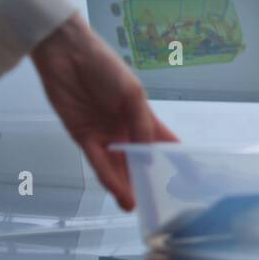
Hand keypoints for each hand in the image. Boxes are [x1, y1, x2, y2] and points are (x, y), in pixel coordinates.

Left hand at [30, 13, 177, 209]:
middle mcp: (124, 129)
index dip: (178, 160)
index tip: (192, 180)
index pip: (163, 143)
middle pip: (137, 161)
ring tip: (134, 205)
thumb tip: (150, 158)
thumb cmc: (105, 66)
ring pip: (116, 166)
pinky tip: (117, 190)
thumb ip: (141, 125)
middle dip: (145, 182)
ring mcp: (103, 134)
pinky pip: (97, 160)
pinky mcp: (82, 136)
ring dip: (125, 186)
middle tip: (155, 204)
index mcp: (141, 116)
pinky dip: (107, 175)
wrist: (66, 54)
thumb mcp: (132, 94)